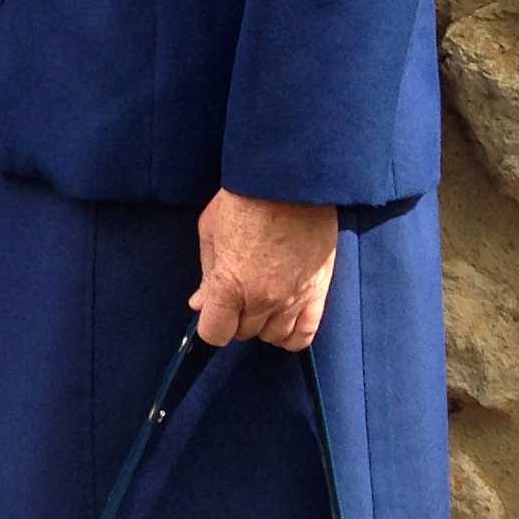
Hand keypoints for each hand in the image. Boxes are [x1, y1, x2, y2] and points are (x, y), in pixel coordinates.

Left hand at [190, 190, 338, 350]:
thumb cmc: (245, 200)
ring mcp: (293, 298)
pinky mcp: (318, 292)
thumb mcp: (210, 231)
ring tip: (262, 301)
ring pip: (274, 337)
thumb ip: (207, 274)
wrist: (291, 182)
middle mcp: (262, 299)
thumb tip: (199, 304)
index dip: (211, 324)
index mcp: (230, 284)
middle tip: (238, 294)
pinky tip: (285, 317)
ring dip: (264, 325)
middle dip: (236, 318)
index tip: (213, 312)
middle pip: (244, 333)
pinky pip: (307, 334)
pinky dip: (293, 333)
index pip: (215, 333)